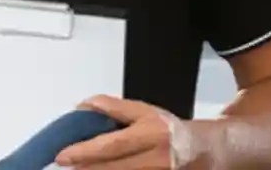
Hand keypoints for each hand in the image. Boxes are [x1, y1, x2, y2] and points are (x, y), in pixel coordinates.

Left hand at [54, 96, 209, 168]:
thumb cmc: (171, 130)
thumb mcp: (145, 112)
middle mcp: (156, 158)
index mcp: (150, 134)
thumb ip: (115, 108)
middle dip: (86, 169)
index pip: (112, 145)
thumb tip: (84, 105)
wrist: (209, 151)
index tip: (62, 155)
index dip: (85, 151)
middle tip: (63, 167)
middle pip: (114, 168)